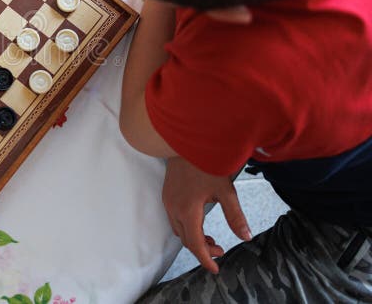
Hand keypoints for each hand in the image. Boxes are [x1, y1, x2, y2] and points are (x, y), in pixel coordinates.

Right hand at [162, 157, 251, 273]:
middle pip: (186, 240)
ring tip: (211, 238)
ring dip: (194, 238)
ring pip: (179, 230)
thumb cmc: (206, 163)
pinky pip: (174, 219)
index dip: (206, 259)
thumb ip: (235, 216)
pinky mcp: (167, 195)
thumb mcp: (226, 191)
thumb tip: (245, 236)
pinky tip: (198, 222)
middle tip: (220, 250)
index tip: (215, 269)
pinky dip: (186, 227)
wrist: (186, 142)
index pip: (195, 244)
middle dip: (202, 249)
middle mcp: (174, 208)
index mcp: (188, 210)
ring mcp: (168, 201)